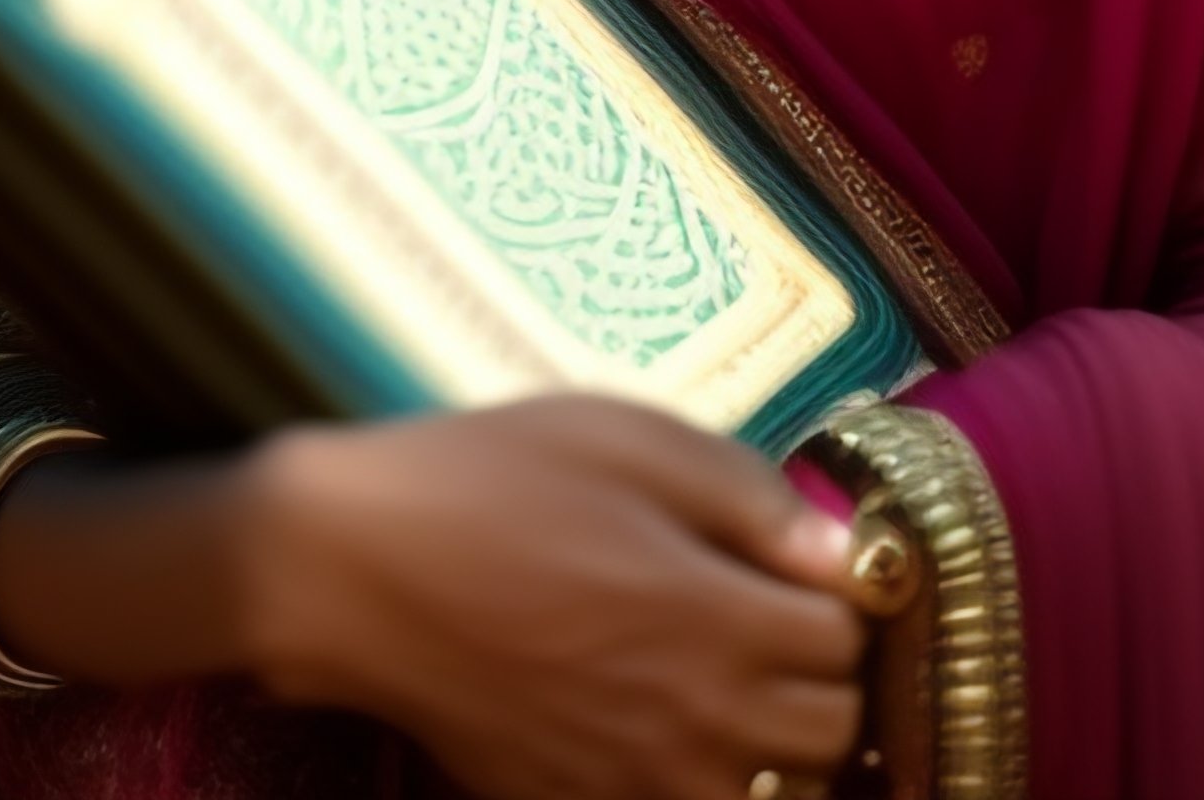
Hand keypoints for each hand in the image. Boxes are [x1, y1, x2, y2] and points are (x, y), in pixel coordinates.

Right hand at [243, 396, 864, 799]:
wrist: (356, 570)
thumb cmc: (492, 481)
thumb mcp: (630, 439)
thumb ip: (747, 497)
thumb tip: (835, 551)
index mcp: (712, 620)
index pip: (847, 643)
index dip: (838, 597)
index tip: (805, 567)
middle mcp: (689, 723)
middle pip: (830, 734)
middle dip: (823, 675)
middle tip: (776, 618)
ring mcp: (631, 785)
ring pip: (769, 798)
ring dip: (772, 746)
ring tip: (729, 680)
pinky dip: (697, 782)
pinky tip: (662, 724)